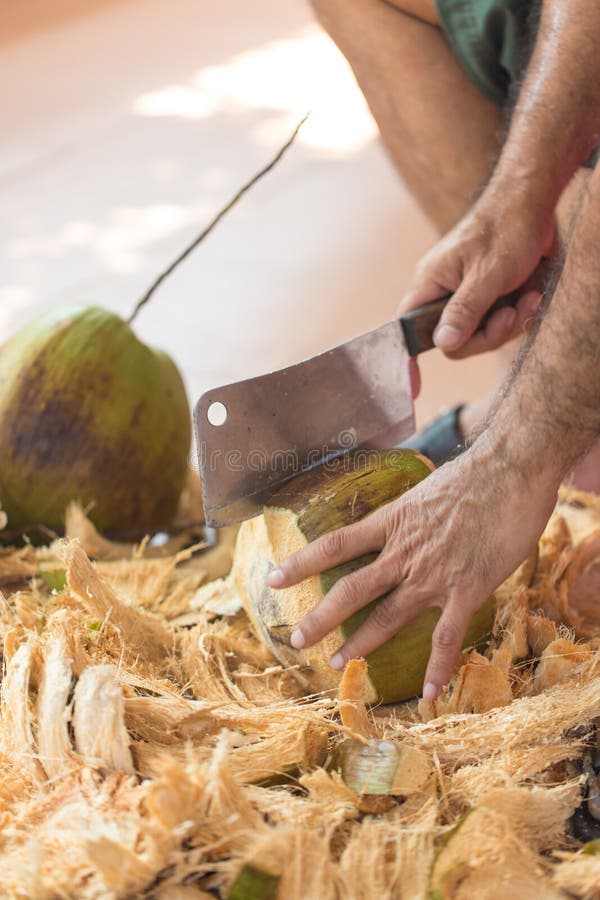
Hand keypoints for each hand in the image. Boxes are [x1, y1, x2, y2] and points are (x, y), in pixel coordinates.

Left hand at [267, 447, 556, 699]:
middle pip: (351, 588)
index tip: (273, 578)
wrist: (511, 468)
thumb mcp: (426, 490)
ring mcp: (433, 573)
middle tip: (296, 639)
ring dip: (360, 644)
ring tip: (335, 664)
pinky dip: (437, 668)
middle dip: (320, 617)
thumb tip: (400, 522)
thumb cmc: (474, 473)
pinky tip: (428, 693)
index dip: (301, 562)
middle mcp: (404, 551)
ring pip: (386, 616)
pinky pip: (446, 637)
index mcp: (392, 521)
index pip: (335, 544)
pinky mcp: (467, 589)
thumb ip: (409, 515)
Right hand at [399, 188, 556, 357]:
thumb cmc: (506, 228)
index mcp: (431, 284)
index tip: (412, 387)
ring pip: (482, 333)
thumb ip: (464, 312)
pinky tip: (533, 293)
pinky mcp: (491, 295)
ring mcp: (469, 295)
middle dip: (488, 333)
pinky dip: (520, 312)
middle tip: (509, 312)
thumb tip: (443, 344)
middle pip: (456, 339)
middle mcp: (445, 292)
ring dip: (511, 320)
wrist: (535, 202)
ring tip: (529, 297)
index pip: (409, 329)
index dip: (409, 358)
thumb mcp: (486, 275)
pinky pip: (500, 322)